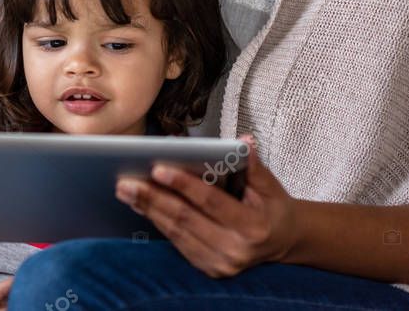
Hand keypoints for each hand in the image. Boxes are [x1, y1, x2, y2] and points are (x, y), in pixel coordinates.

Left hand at [115, 135, 299, 277]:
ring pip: (176, 232)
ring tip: (125, 190)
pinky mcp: (208, 268)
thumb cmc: (272, 207)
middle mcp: (235, 249)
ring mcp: (220, 263)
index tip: (158, 168)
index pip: (211, 202)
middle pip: (185, 218)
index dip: (183, 185)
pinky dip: (157, 222)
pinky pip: (177, 242)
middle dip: (152, 197)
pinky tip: (140, 206)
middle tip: (125, 180)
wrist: (283, 242)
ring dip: (148, 209)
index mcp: (253, 227)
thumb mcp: (270, 185)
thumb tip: (244, 140)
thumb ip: (253, 165)